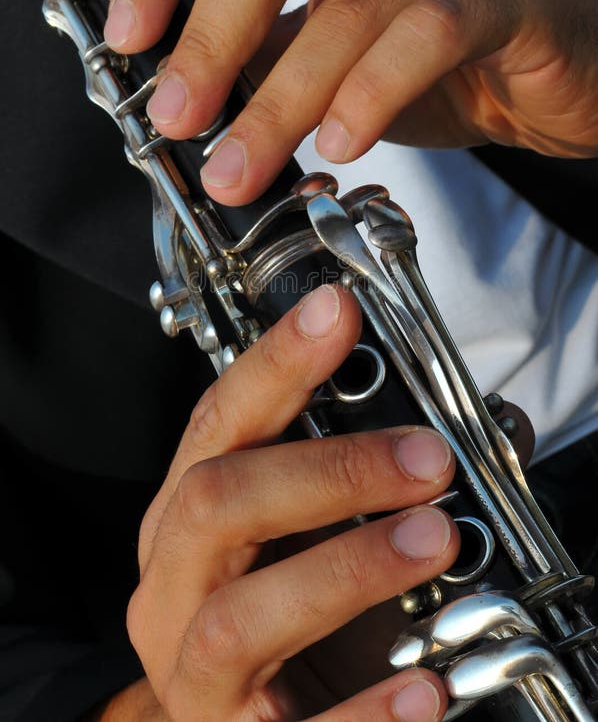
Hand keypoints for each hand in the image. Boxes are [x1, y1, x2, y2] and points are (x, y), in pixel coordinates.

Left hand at [105, 0, 597, 208]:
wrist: (564, 69)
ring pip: (350, 6)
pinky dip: (372, 95)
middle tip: (175, 118)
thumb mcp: (337, 54)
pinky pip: (429, 36)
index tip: (128, 39)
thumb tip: (185, 89)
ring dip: (281, 100)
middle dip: (209, 38)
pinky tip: (340, 145)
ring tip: (243, 168)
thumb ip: (270, 53)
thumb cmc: (447, 60)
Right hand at [119, 285, 457, 719]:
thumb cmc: (270, 614)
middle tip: (424, 460)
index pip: (218, 421)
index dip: (275, 364)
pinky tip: (427, 688)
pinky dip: (363, 712)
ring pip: (242, 616)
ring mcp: (192, 670)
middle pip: (216, 504)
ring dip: (346, 569)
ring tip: (433, 541)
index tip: (336, 313)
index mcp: (184, 517)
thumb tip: (492, 428)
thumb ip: (378, 478)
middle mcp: (173, 584)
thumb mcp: (303, 536)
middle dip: (327, 470)